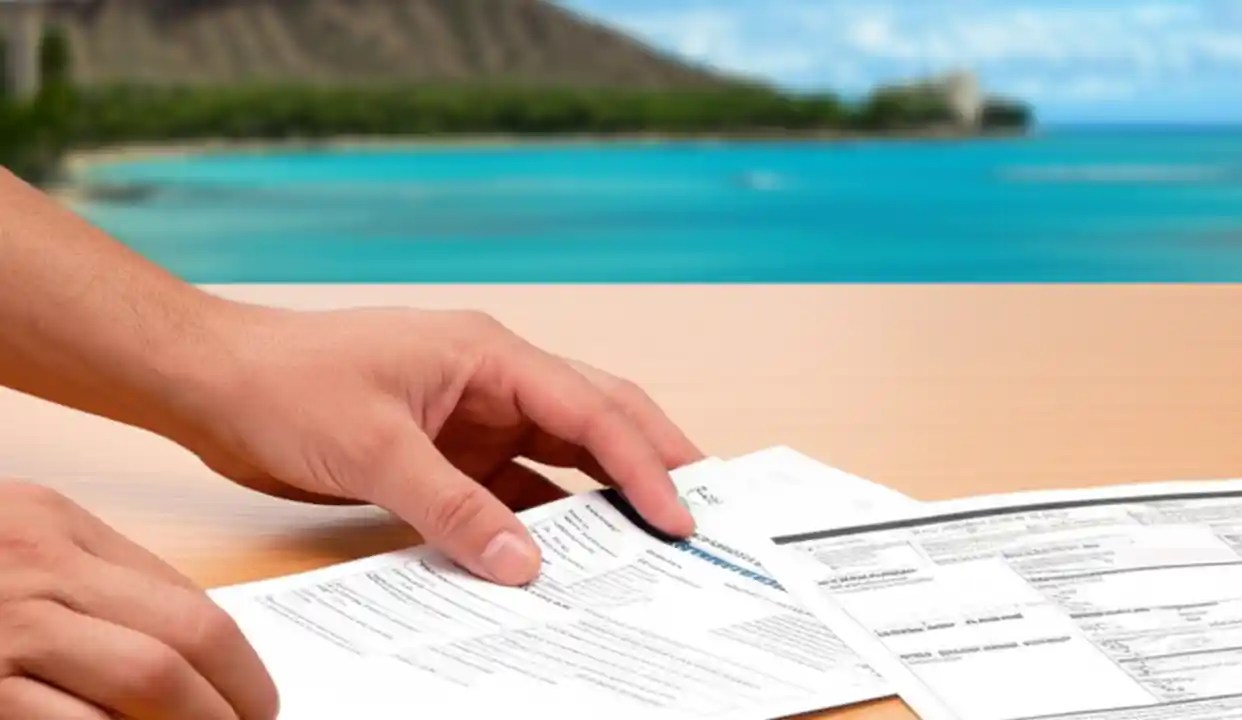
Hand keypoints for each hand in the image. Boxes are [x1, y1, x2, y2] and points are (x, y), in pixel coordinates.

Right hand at [0, 481, 277, 719]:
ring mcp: (7, 627)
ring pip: (149, 678)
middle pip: (185, 633)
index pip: (186, 597)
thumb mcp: (18, 554)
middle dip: (236, 693)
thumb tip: (193, 651)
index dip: (238, 661)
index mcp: (57, 524)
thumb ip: (97, 587)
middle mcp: (40, 568)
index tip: (256, 696)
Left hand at [175, 306, 701, 585]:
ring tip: (647, 541)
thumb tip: (526, 564)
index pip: (589, 409)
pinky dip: (542, 519)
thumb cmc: (289, 385)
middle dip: (651, 462)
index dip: (643, 463)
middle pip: (596, 419)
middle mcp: (494, 379)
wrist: (218, 383)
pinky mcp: (449, 450)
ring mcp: (474, 415)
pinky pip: (513, 486)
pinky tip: (563, 554)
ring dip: (602, 495)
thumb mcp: (375, 449)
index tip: (678, 515)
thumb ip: (454, 508)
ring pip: (561, 455)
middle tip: (699, 513)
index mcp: (489, 355)